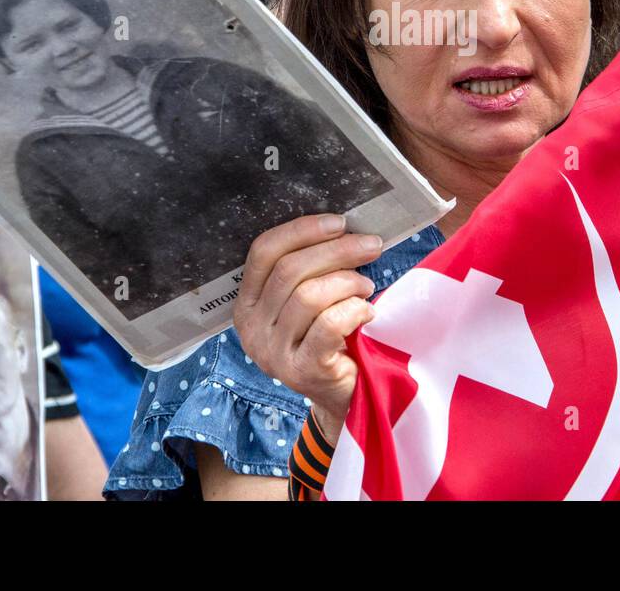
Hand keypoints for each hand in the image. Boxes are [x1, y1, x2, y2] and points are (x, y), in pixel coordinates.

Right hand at [232, 213, 382, 425]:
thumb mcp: (308, 302)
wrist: (340, 396)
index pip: (263, 252)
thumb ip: (311, 270)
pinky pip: (328, 325)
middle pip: (290, 271)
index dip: (301, 231)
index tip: (338, 222)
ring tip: (367, 287)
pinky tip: (367, 312)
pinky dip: (354, 310)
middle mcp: (252, 328)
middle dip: (337, 250)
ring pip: (309, 296)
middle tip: (371, 245)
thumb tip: (342, 228)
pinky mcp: (300, 371)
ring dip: (348, 282)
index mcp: (248, 303)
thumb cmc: (329, 337)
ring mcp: (272, 353)